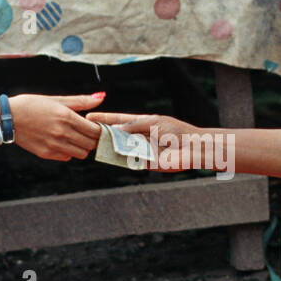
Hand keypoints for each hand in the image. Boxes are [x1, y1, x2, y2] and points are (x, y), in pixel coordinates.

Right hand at [9, 94, 104, 160]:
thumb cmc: (32, 105)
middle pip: (91, 144)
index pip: (95, 130)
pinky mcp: (46, 154)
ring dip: (82, 147)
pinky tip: (63, 142)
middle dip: (93, 139)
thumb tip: (101, 97)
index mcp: (67, 117)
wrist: (7, 118)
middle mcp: (62, 133)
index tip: (97, 126)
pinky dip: (69, 152)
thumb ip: (81, 101)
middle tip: (88, 133)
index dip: (100, 129)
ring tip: (76, 138)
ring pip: (81, 154)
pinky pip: (67, 157)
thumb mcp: (57, 100)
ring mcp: (54, 145)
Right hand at [86, 112, 201, 170]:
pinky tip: (108, 154)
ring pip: (120, 148)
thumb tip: (115, 128)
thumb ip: (134, 125)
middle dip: (103, 133)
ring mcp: (141, 150)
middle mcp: (140, 136)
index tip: (90, 117)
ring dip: (108, 146)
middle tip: (87, 131)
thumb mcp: (154, 122)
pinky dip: (119, 158)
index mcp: (142, 123)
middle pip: (117, 134)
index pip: (119, 120)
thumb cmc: (176, 132)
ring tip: (93, 143)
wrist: (192, 149)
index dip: (105, 119)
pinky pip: (128, 160)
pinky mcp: (145, 163)